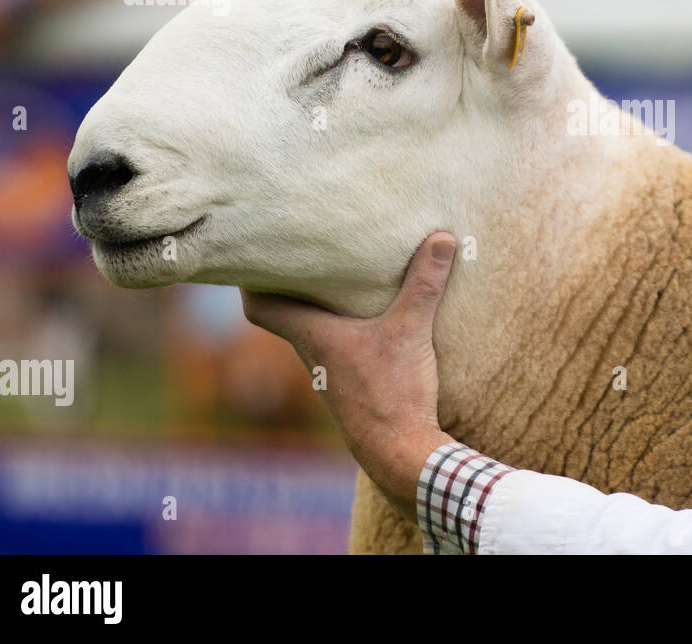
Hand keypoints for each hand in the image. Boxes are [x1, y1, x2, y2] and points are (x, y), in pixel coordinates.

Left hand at [240, 232, 458, 517]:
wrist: (400, 454)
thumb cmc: (393, 392)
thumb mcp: (411, 330)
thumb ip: (424, 284)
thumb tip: (442, 236)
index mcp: (314, 336)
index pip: (260, 307)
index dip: (249, 280)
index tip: (251, 254)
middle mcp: (313, 355)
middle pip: (287, 315)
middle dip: (292, 285)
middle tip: (303, 252)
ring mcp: (331, 376)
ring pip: (314, 333)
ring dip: (321, 310)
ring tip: (338, 279)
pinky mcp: (352, 390)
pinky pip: (338, 351)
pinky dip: (344, 332)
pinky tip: (372, 324)